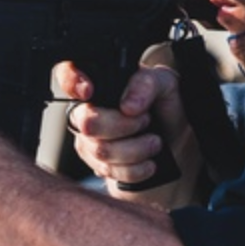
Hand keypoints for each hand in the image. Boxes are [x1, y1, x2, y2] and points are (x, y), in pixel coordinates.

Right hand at [57, 43, 199, 204]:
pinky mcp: (97, 167)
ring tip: (154, 142)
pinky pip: (110, 171)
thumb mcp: (165, 85)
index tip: (90, 91)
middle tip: (146, 121)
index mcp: (100, 84)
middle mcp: (87, 112)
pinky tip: (148, 162)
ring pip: (101, 151)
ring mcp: (89, 141)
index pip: (68, 74)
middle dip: (125, 126)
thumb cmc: (166, 109)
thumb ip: (146, 83)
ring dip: (137, 149)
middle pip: (88, 123)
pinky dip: (136, 169)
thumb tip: (128, 105)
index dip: (72, 82)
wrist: (176, 145)